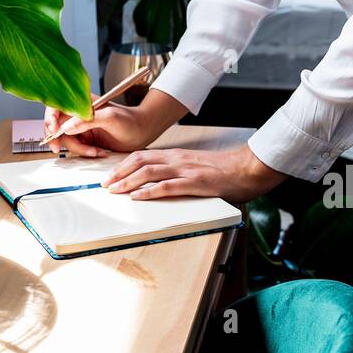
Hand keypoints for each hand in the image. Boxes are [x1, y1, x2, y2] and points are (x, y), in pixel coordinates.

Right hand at [42, 100, 156, 158]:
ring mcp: (81, 126)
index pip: (56, 105)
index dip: (50, 118)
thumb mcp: (110, 117)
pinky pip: (76, 147)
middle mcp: (79, 113)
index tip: (54, 131)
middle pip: (56, 124)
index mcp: (82, 102)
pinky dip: (84, 152)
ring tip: (95, 151)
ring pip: (65, 139)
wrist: (142, 132)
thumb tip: (67, 127)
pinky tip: (98, 151)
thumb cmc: (130, 120)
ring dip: (77, 148)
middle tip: (58, 149)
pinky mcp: (86, 138)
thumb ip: (88, 120)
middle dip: (58, 138)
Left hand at [101, 144, 285, 200]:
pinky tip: (138, 197)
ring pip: (149, 172)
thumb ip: (178, 171)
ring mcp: (185, 170)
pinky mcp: (195, 183)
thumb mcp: (195, 166)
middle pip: (140, 161)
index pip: (142, 155)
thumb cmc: (223, 170)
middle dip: (119, 173)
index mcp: (176, 155)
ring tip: (114, 191)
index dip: (123, 164)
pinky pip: (167, 187)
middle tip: (105, 184)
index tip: (111, 174)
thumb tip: (159, 182)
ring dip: (128, 182)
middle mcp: (177, 159)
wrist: (246, 168)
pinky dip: (149, 192)